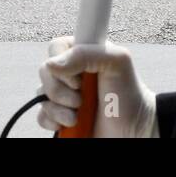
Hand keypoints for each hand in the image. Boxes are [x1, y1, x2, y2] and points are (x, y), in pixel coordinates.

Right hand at [37, 37, 157, 137]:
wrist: (134, 129)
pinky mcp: (60, 116)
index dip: (61, 63)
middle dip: (60, 90)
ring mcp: (64, 94)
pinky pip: (41, 115)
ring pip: (41, 94)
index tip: (80, 79)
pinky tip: (69, 123)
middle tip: (81, 99)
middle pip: (44, 72)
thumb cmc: (128, 94)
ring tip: (78, 115)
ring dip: (58, 108)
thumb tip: (51, 64)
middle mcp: (70, 72)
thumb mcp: (117, 62)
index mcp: (82, 53)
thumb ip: (87, 53)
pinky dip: (51, 121)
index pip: (55, 47)